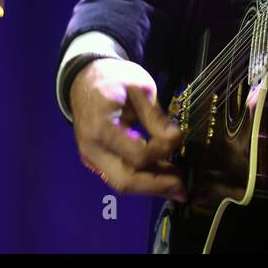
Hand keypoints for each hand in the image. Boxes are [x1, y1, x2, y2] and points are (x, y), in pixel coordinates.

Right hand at [70, 57, 186, 201]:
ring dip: (152, 186)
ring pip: (122, 183)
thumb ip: (154, 117)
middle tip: (182, 188)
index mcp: (100, 128)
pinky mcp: (97, 160)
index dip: (162, 150)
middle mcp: (92, 150)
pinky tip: (162, 175)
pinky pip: (120, 175)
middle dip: (157, 186)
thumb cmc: (113, 78)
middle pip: (125, 181)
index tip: (178, 136)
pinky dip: (142, 178)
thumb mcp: (138, 88)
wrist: (84, 78)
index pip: (137, 155)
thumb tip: (175, 139)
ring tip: (176, 185)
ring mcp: (92, 158)